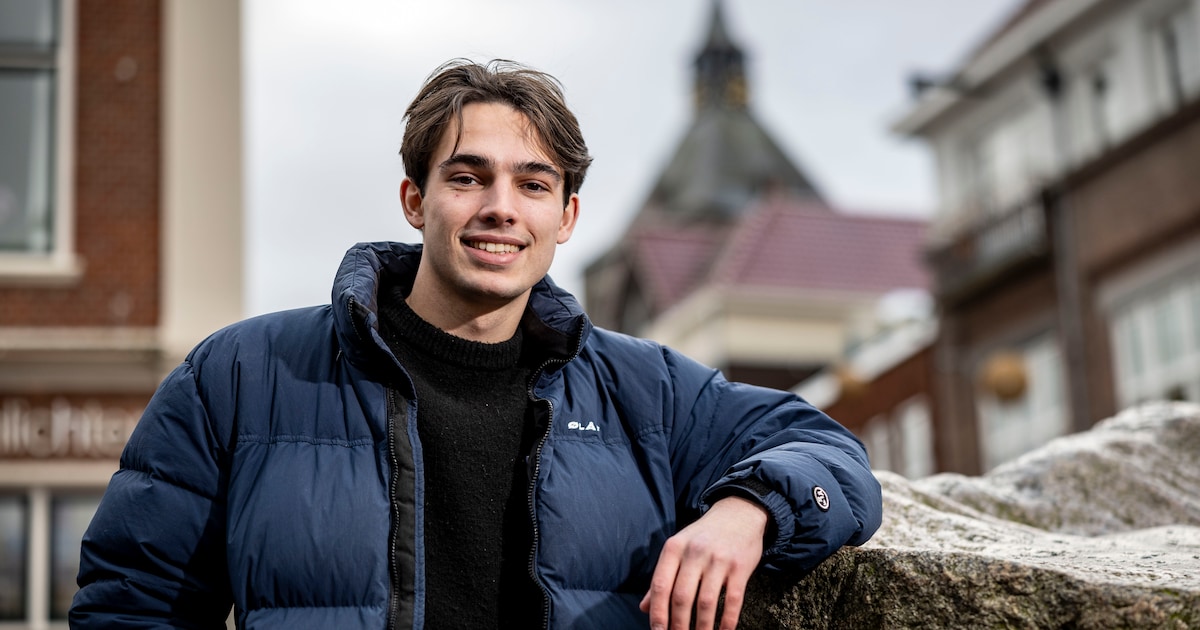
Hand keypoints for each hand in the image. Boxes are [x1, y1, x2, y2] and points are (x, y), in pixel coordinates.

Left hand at [639, 495, 767, 629]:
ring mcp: (718, 559)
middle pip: (681, 597)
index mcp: (674, 548)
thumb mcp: (678, 548)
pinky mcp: (740, 567)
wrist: (739, 513)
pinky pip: (732, 600)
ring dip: (702, 628)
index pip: (661, 585)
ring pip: (706, 602)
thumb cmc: (703, 536)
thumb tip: (644, 608)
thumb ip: (662, 577)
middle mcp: (695, 552)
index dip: (658, 613)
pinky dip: (727, 621)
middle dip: (678, 625)